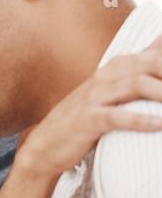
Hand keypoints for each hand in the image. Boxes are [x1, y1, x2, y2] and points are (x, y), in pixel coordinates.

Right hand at [16, 35, 161, 180]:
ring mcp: (95, 96)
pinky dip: (140, 119)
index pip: (155, 54)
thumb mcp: (114, 87)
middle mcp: (107, 75)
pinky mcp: (87, 120)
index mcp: (117, 66)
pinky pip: (116, 116)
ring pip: (136, 85)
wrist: (46, 144)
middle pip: (150, 63)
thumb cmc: (89, 116)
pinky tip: (160, 124)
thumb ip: (140, 66)